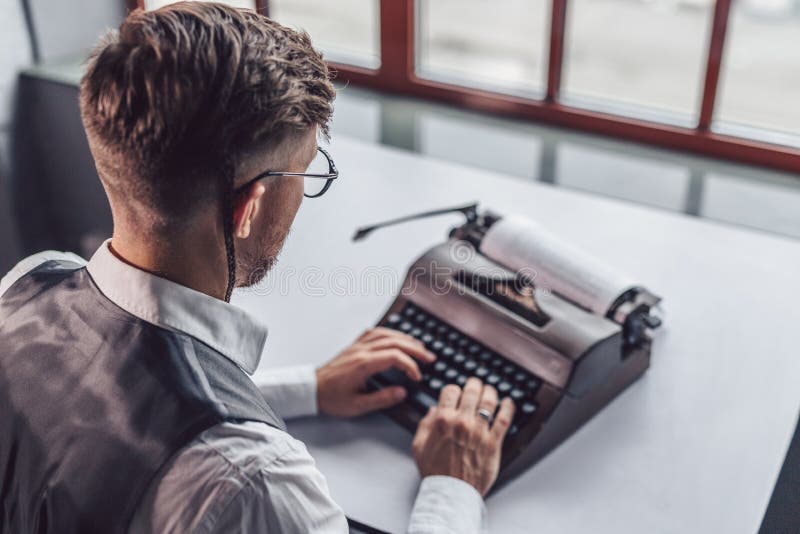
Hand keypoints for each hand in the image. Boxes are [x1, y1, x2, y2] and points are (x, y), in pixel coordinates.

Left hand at [316, 327, 434, 417]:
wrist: (311, 389)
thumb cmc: (331, 398)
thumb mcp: (357, 406)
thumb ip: (381, 399)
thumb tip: (401, 392)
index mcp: (363, 365)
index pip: (394, 357)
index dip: (410, 365)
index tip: (417, 377)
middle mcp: (361, 351)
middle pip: (394, 342)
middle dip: (415, 349)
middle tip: (430, 357)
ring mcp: (357, 346)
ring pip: (385, 334)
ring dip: (405, 338)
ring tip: (419, 346)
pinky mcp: (354, 346)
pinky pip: (374, 333)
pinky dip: (389, 333)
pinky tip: (396, 337)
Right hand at [411, 378, 514, 495]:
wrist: (450, 493)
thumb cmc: (434, 472)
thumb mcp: (418, 446)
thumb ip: (425, 424)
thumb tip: (433, 411)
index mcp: (443, 420)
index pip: (451, 391)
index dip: (453, 389)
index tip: (456, 392)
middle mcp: (462, 422)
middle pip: (472, 391)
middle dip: (474, 384)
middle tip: (476, 383)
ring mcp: (479, 431)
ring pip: (489, 401)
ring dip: (490, 391)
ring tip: (490, 390)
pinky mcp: (493, 443)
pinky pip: (504, 420)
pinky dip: (508, 408)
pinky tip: (508, 402)